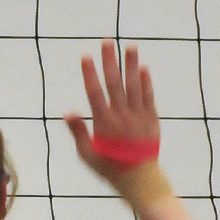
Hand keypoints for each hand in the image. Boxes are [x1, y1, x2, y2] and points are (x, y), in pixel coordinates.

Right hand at [65, 40, 160, 185]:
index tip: (86, 55)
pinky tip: (144, 68)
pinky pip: (149, 96)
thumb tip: (67, 112)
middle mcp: (121, 115)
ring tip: (130, 46)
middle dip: (110, 60)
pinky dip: (146, 82)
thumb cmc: (110, 168)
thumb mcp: (88, 154)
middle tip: (107, 41)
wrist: (141, 179)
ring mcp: (138, 116)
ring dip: (131, 64)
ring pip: (134, 85)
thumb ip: (78, 132)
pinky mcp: (152, 119)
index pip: (94, 92)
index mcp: (104, 123)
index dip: (90, 73)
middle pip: (115, 83)